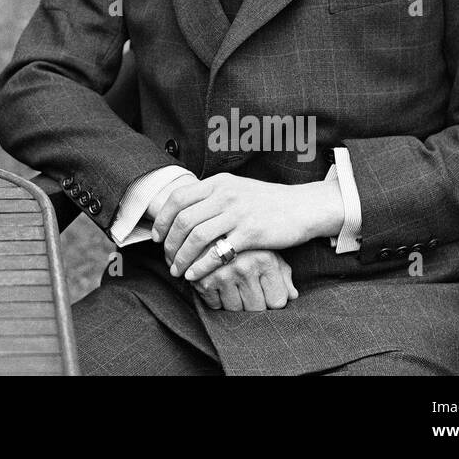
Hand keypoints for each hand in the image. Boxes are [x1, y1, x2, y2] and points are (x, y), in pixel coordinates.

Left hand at [149, 172, 342, 280]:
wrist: (302, 207)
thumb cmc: (267, 202)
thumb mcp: (236, 188)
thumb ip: (211, 195)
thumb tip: (183, 209)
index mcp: (218, 183)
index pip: (177, 198)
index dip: (163, 219)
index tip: (156, 236)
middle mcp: (224, 195)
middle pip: (183, 220)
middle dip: (169, 243)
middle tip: (166, 258)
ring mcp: (237, 213)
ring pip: (196, 237)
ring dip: (181, 257)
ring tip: (177, 271)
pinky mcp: (250, 233)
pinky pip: (217, 252)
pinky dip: (201, 266)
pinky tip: (194, 275)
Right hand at [189, 249, 297, 311]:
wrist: (208, 223)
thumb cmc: (245, 241)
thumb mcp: (268, 251)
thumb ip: (283, 274)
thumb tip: (293, 296)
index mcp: (265, 259)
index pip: (277, 301)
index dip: (273, 299)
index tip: (267, 291)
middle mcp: (244, 267)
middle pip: (256, 308)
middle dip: (254, 303)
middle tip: (249, 290)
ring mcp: (222, 274)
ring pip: (235, 309)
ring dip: (235, 302)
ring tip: (233, 285)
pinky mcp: (202, 279)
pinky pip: (214, 305)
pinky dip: (216, 299)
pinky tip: (218, 284)